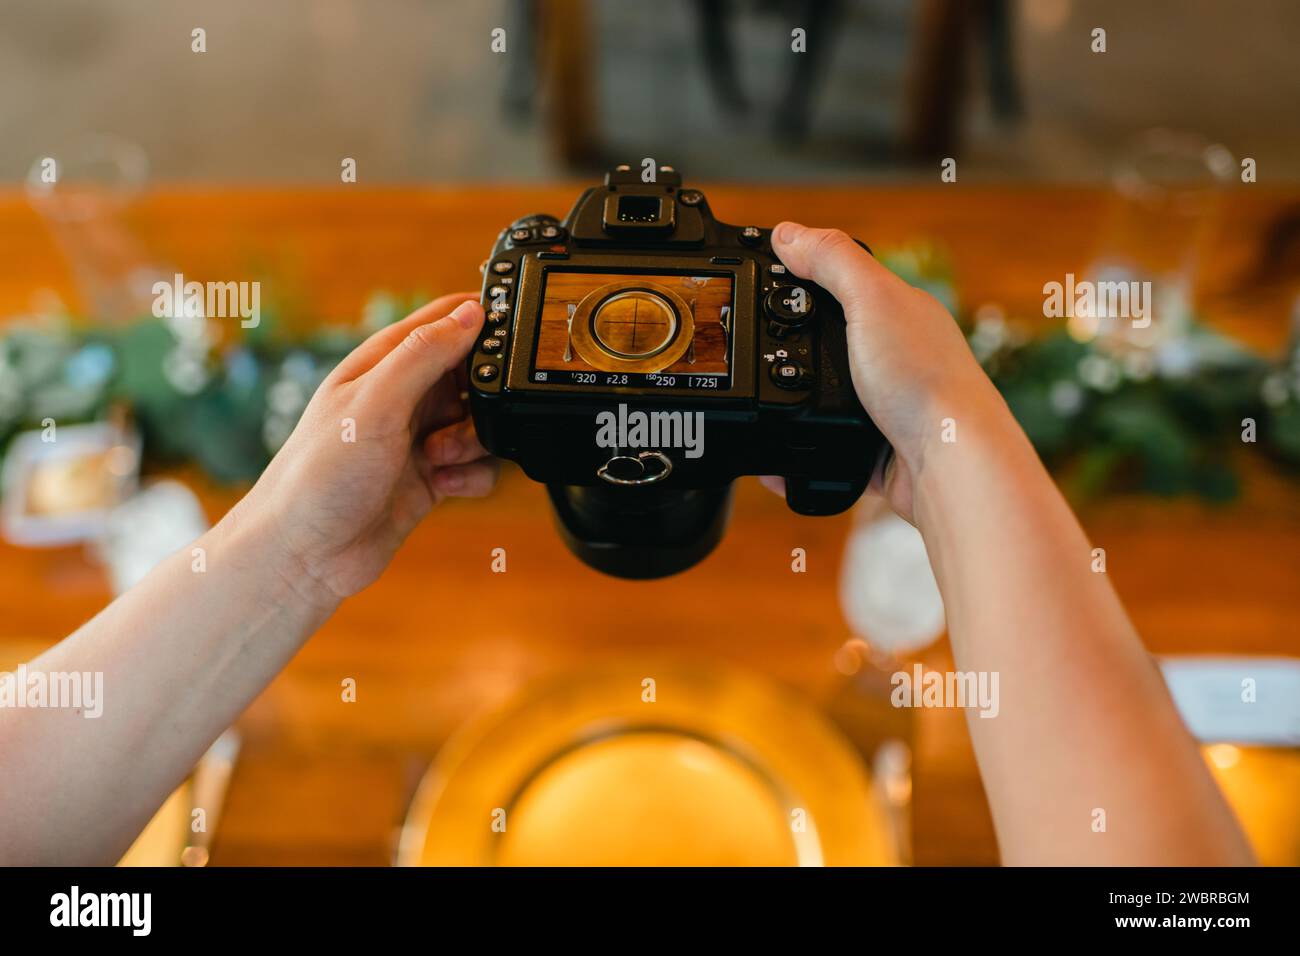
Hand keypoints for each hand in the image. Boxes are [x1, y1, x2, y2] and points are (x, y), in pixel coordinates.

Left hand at [225, 292, 496, 605]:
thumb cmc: (321, 473)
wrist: (305, 554)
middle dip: (484, 396)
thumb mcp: (375, 403)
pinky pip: (477, 466)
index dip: (482, 322)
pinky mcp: (432, 477)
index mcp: (386, 362)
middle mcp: (406, 395)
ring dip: (475, 441)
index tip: (509, 342)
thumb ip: (424, 354)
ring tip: (439, 459)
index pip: (447, 318)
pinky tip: (442, 487)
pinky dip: (471, 476)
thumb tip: (471, 314)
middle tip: (462, 417)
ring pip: (481, 423)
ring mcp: (420, 437)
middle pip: (475, 374)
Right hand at [765, 221, 1013, 520]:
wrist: (948, 465)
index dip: (803, 276)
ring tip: (760, 397)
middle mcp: (897, 359)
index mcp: (901, 313)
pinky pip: (825, 448)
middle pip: (831, 341)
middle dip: (791, 345)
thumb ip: (832, 262)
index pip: (845, 282)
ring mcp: (887, 409)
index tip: (759, 277)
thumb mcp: (872, 301)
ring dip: (795, 400)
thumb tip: (789, 233)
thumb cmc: (925, 383)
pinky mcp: (875, 454)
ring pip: (826, 397)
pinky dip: (798, 451)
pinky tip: (776, 454)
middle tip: (749, 342)